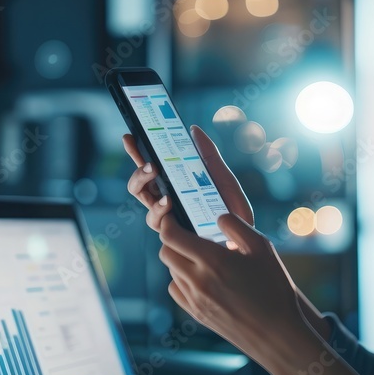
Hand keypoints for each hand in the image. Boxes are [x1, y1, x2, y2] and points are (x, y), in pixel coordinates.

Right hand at [123, 125, 252, 233]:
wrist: (244, 245)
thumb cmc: (232, 212)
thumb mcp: (224, 179)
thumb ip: (210, 156)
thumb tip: (193, 129)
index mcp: (175, 184)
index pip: (151, 165)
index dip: (137, 151)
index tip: (130, 137)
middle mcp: (166, 199)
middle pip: (139, 182)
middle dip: (137, 169)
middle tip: (150, 162)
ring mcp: (167, 217)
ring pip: (142, 198)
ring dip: (143, 184)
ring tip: (155, 174)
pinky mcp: (171, 234)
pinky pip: (156, 221)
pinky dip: (159, 209)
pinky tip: (168, 201)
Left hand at [157, 212, 309, 363]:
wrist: (276, 334)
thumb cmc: (273, 288)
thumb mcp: (262, 247)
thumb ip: (236, 226)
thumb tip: (217, 218)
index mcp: (212, 260)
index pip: (171, 236)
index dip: (168, 222)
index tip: (174, 217)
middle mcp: (197, 280)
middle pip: (166, 252)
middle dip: (173, 240)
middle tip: (189, 234)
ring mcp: (194, 300)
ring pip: (171, 271)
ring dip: (179, 259)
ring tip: (201, 257)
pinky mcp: (196, 314)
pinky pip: (176, 290)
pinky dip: (182, 280)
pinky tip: (200, 278)